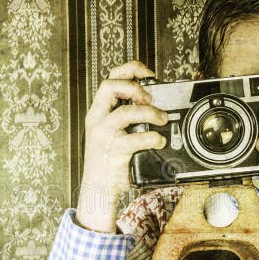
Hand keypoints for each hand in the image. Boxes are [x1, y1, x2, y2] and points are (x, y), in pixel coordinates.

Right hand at [76, 61, 168, 231]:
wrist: (97, 189)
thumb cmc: (107, 161)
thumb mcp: (109, 134)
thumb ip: (123, 117)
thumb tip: (150, 101)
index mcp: (97, 113)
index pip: (109, 79)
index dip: (129, 70)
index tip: (148, 74)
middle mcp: (97, 120)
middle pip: (110, 86)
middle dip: (135, 88)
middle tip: (150, 99)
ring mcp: (104, 135)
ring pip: (126, 112)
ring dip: (150, 113)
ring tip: (161, 119)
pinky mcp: (115, 151)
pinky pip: (138, 138)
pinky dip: (154, 137)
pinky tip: (159, 141)